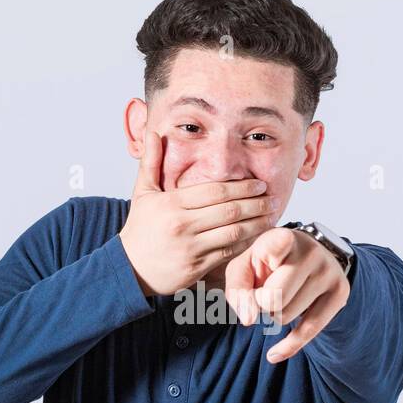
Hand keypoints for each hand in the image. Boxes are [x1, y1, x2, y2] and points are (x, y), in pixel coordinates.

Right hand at [118, 130, 281, 296]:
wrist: (130, 269)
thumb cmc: (140, 229)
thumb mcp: (142, 193)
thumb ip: (151, 163)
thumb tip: (155, 133)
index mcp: (171, 204)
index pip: (215, 191)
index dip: (242, 187)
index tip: (259, 184)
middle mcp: (182, 225)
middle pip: (230, 211)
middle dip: (256, 203)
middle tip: (273, 197)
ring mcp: (191, 248)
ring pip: (233, 233)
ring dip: (257, 223)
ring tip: (271, 215)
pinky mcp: (197, 268)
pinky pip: (227, 253)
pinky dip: (245, 243)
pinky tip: (257, 235)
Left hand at [224, 227, 350, 362]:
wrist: (310, 256)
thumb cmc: (269, 263)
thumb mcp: (245, 267)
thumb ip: (237, 289)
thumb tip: (249, 320)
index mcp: (282, 238)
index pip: (277, 244)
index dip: (269, 256)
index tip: (268, 266)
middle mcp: (310, 252)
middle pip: (273, 298)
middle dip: (262, 304)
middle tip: (266, 293)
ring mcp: (328, 272)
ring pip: (286, 316)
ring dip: (275, 315)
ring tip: (282, 298)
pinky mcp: (340, 293)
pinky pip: (308, 331)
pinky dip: (287, 347)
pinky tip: (273, 355)